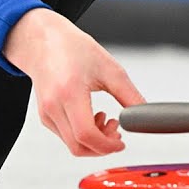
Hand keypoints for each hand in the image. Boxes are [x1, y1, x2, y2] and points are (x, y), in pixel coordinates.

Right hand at [3, 8, 145, 155]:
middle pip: (78, 147)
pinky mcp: (45, 116)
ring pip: (72, 145)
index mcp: (70, 92)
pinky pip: (65, 137)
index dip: (107, 145)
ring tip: (104, 119)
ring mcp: (46, 113)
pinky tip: (91, 117)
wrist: (44, 41)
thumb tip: (144, 114)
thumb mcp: (110, 69)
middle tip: (116, 131)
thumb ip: (129, 95)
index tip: (121, 142)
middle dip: (103, 147)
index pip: (86, 135)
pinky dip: (82, 135)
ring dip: (93, 141)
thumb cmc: (73, 49)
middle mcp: (53, 106)